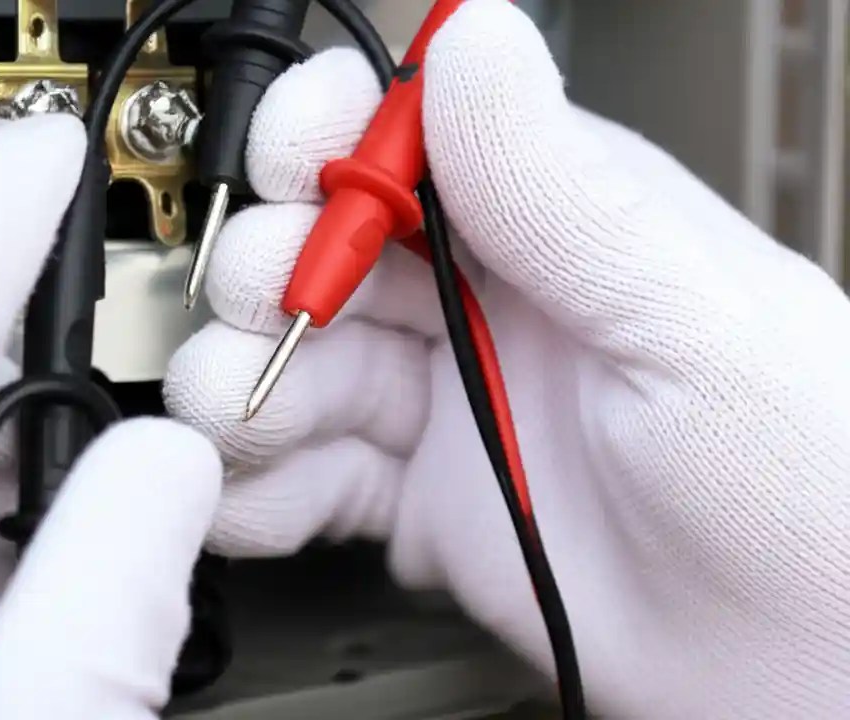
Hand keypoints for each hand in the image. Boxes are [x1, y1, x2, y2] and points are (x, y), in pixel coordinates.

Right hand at [164, 1, 849, 715]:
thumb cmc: (808, 487)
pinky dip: (263, 489)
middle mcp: (492, 308)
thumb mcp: (691, 322)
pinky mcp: (426, 501)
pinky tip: (255, 497)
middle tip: (268, 314)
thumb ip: (562, 193)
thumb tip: (474, 44)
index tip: (292, 173)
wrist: (810, 670)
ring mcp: (452, 408)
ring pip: (301, 368)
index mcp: (557, 230)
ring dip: (248, 385)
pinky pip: (314, 480)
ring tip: (246, 416)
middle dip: (272, 275)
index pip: (412, 145)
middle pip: (329, 256)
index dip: (330, 143)